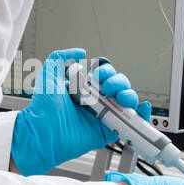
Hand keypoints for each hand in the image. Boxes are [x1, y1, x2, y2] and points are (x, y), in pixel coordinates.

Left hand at [10, 48, 150, 176]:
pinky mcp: (106, 132)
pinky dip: (140, 116)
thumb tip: (80, 51)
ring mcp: (101, 117)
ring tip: (121, 97)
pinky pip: (128, 125)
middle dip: (118, 82)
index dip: (107, 73)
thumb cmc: (42, 108)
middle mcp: (93, 102)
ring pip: (125, 103)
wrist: (41, 133)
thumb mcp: (48, 74)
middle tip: (108, 87)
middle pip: (118, 87)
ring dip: (129, 95)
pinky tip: (142, 108)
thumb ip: (60, 56)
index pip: (104, 76)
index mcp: (83, 89)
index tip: (100, 75)